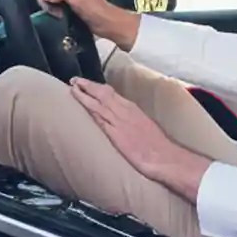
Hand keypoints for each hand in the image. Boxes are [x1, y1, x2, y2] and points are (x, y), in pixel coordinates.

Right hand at [43, 0, 140, 49]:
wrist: (106, 23)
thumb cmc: (96, 8)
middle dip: (48, 2)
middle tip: (57, 8)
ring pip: (51, 3)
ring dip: (53, 10)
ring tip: (61, 14)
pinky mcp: (69, 10)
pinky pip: (56, 12)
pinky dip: (56, 16)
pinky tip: (62, 18)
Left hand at [69, 77, 209, 200]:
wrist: (163, 156)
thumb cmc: (156, 145)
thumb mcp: (144, 126)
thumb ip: (132, 121)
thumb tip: (124, 121)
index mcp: (132, 108)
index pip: (111, 93)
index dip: (97, 87)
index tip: (87, 83)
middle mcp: (125, 110)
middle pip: (102, 93)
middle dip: (87, 85)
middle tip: (74, 80)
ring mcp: (119, 121)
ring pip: (98, 102)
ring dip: (84, 94)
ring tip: (72, 87)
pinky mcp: (115, 133)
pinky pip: (99, 117)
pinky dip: (89, 107)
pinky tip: (81, 103)